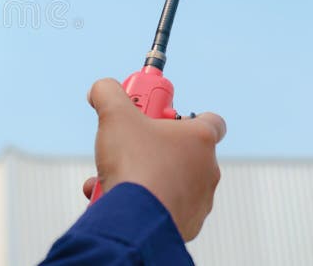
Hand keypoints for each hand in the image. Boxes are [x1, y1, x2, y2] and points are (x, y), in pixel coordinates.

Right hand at [85, 78, 225, 241]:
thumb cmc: (134, 163)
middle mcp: (207, 169)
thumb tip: (102, 89)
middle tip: (127, 143)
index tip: (157, 114)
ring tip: (114, 175)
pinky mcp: (186, 224)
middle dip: (151, 146)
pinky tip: (115, 198)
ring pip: (168, 180)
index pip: (210, 119)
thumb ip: (108, 92)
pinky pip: (162, 206)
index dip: (181, 114)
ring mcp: (199, 199)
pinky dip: (141, 202)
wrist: (136, 218)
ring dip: (143, 175)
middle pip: (179, 150)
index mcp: (200, 139)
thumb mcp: (114, 113)